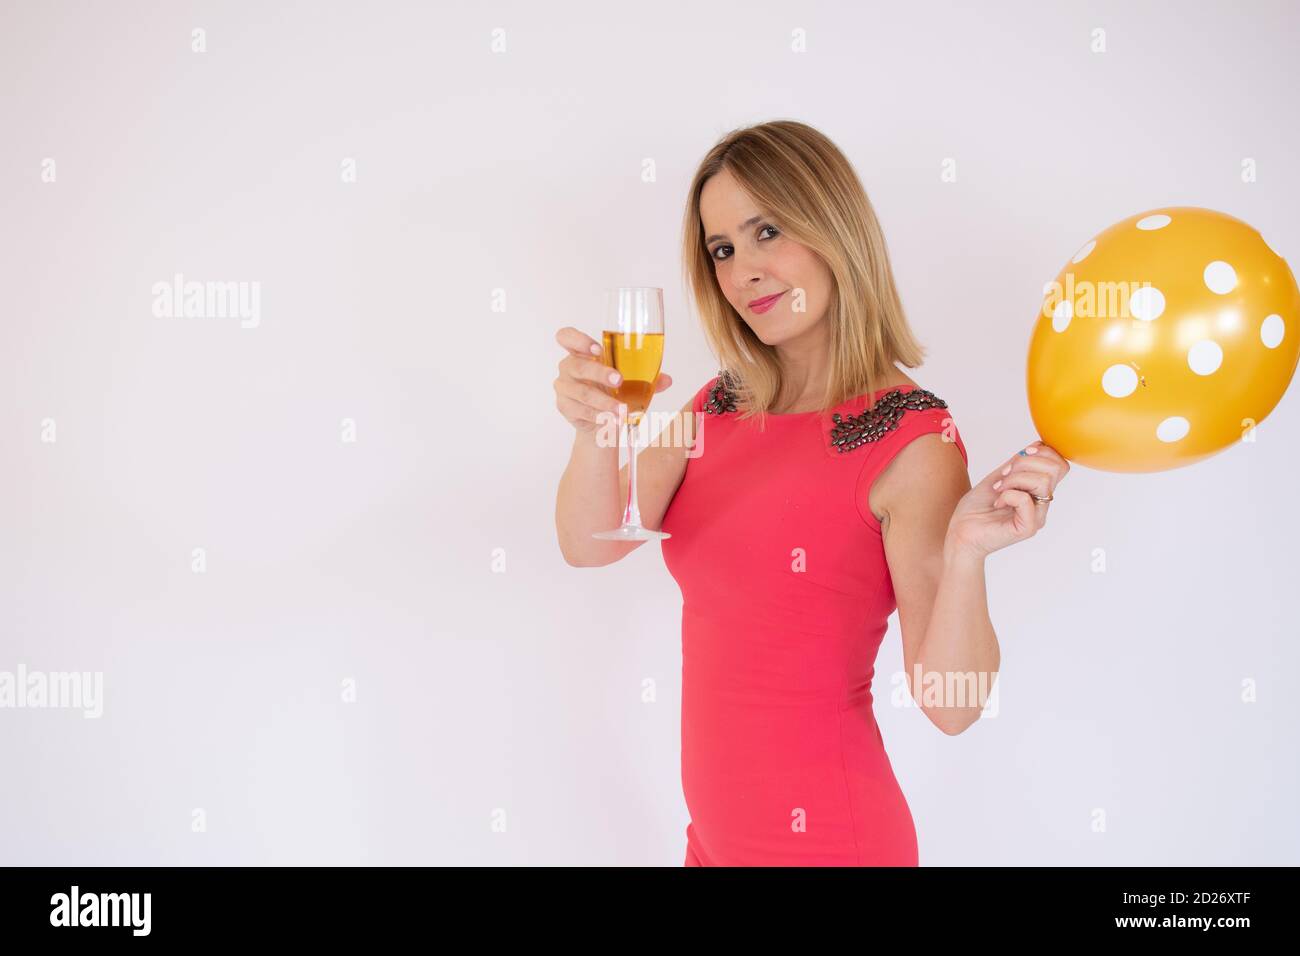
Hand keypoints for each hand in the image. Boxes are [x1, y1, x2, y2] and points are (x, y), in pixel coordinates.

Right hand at [553, 327, 671, 432]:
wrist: (602, 422)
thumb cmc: (613, 392)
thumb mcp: (630, 382)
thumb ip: (647, 378)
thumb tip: (668, 380)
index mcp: (581, 353)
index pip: (566, 336)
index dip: (578, 340)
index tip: (597, 349)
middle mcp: (568, 367)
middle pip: (577, 365)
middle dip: (599, 373)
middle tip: (619, 381)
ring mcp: (564, 387)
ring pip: (582, 392)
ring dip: (603, 402)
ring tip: (621, 410)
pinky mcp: (564, 407)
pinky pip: (581, 411)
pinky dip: (598, 415)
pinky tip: (611, 419)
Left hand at [946, 440, 1069, 558]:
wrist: (960, 532)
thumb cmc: (976, 508)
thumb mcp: (998, 477)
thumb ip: (1017, 464)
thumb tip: (1036, 446)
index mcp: (1038, 491)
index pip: (1060, 464)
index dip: (1043, 452)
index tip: (1019, 455)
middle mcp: (1042, 504)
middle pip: (1055, 469)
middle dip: (1025, 463)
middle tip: (1004, 475)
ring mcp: (1037, 517)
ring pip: (1042, 482)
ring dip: (1013, 479)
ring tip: (998, 489)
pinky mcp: (1027, 528)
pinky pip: (1026, 500)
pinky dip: (1008, 494)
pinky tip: (998, 502)